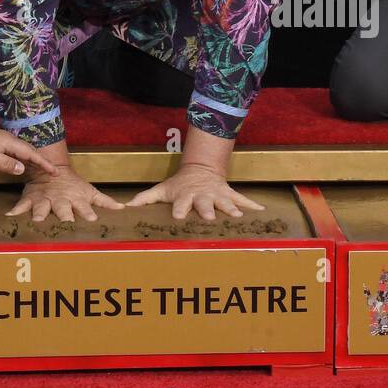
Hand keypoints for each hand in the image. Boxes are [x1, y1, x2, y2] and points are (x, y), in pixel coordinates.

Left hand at [0, 123, 59, 177]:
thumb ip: (5, 164)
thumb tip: (22, 169)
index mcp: (10, 143)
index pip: (31, 154)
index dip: (44, 163)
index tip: (55, 171)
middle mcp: (11, 140)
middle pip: (31, 151)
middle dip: (44, 161)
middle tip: (54, 172)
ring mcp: (6, 141)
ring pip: (25, 151)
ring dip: (36, 160)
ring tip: (45, 169)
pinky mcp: (1, 143)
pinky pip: (19, 151)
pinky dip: (27, 158)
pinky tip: (27, 164)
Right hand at [6, 164, 123, 221]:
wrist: (51, 170)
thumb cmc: (73, 186)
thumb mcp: (90, 192)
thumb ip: (105, 201)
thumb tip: (123, 208)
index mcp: (76, 200)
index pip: (84, 208)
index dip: (88, 214)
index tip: (92, 220)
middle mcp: (60, 201)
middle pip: (63, 210)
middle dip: (64, 217)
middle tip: (65, 224)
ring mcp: (45, 200)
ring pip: (42, 208)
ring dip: (40, 214)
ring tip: (37, 220)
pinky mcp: (31, 199)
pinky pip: (22, 206)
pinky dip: (16, 211)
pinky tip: (9, 217)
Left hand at [127, 163, 265, 220]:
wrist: (200, 170)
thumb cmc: (179, 185)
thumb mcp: (162, 190)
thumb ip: (145, 199)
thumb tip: (126, 207)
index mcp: (185, 196)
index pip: (180, 204)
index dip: (179, 210)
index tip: (178, 218)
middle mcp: (202, 196)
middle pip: (204, 204)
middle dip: (208, 210)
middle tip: (210, 218)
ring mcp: (217, 194)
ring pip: (225, 202)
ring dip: (231, 209)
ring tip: (238, 217)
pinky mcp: (229, 193)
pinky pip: (242, 199)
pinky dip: (252, 205)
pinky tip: (262, 211)